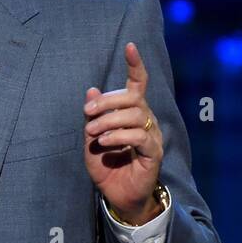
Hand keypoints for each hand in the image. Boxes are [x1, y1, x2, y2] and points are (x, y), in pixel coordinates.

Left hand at [84, 41, 163, 222]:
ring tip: (92, 132)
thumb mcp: (92, 139)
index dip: (135, 64)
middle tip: (88, 111)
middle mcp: (146, 120)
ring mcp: (152, 136)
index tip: (130, 46)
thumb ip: (93, 116)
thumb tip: (91, 89)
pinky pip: (138, 136)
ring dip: (108, 120)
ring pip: (135, 115)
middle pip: (132, 97)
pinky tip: (105, 142)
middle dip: (107, 100)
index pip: (138, 83)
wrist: (117, 196)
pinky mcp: (153, 153)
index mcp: (132, 113)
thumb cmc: (107, 166)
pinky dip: (118, 136)